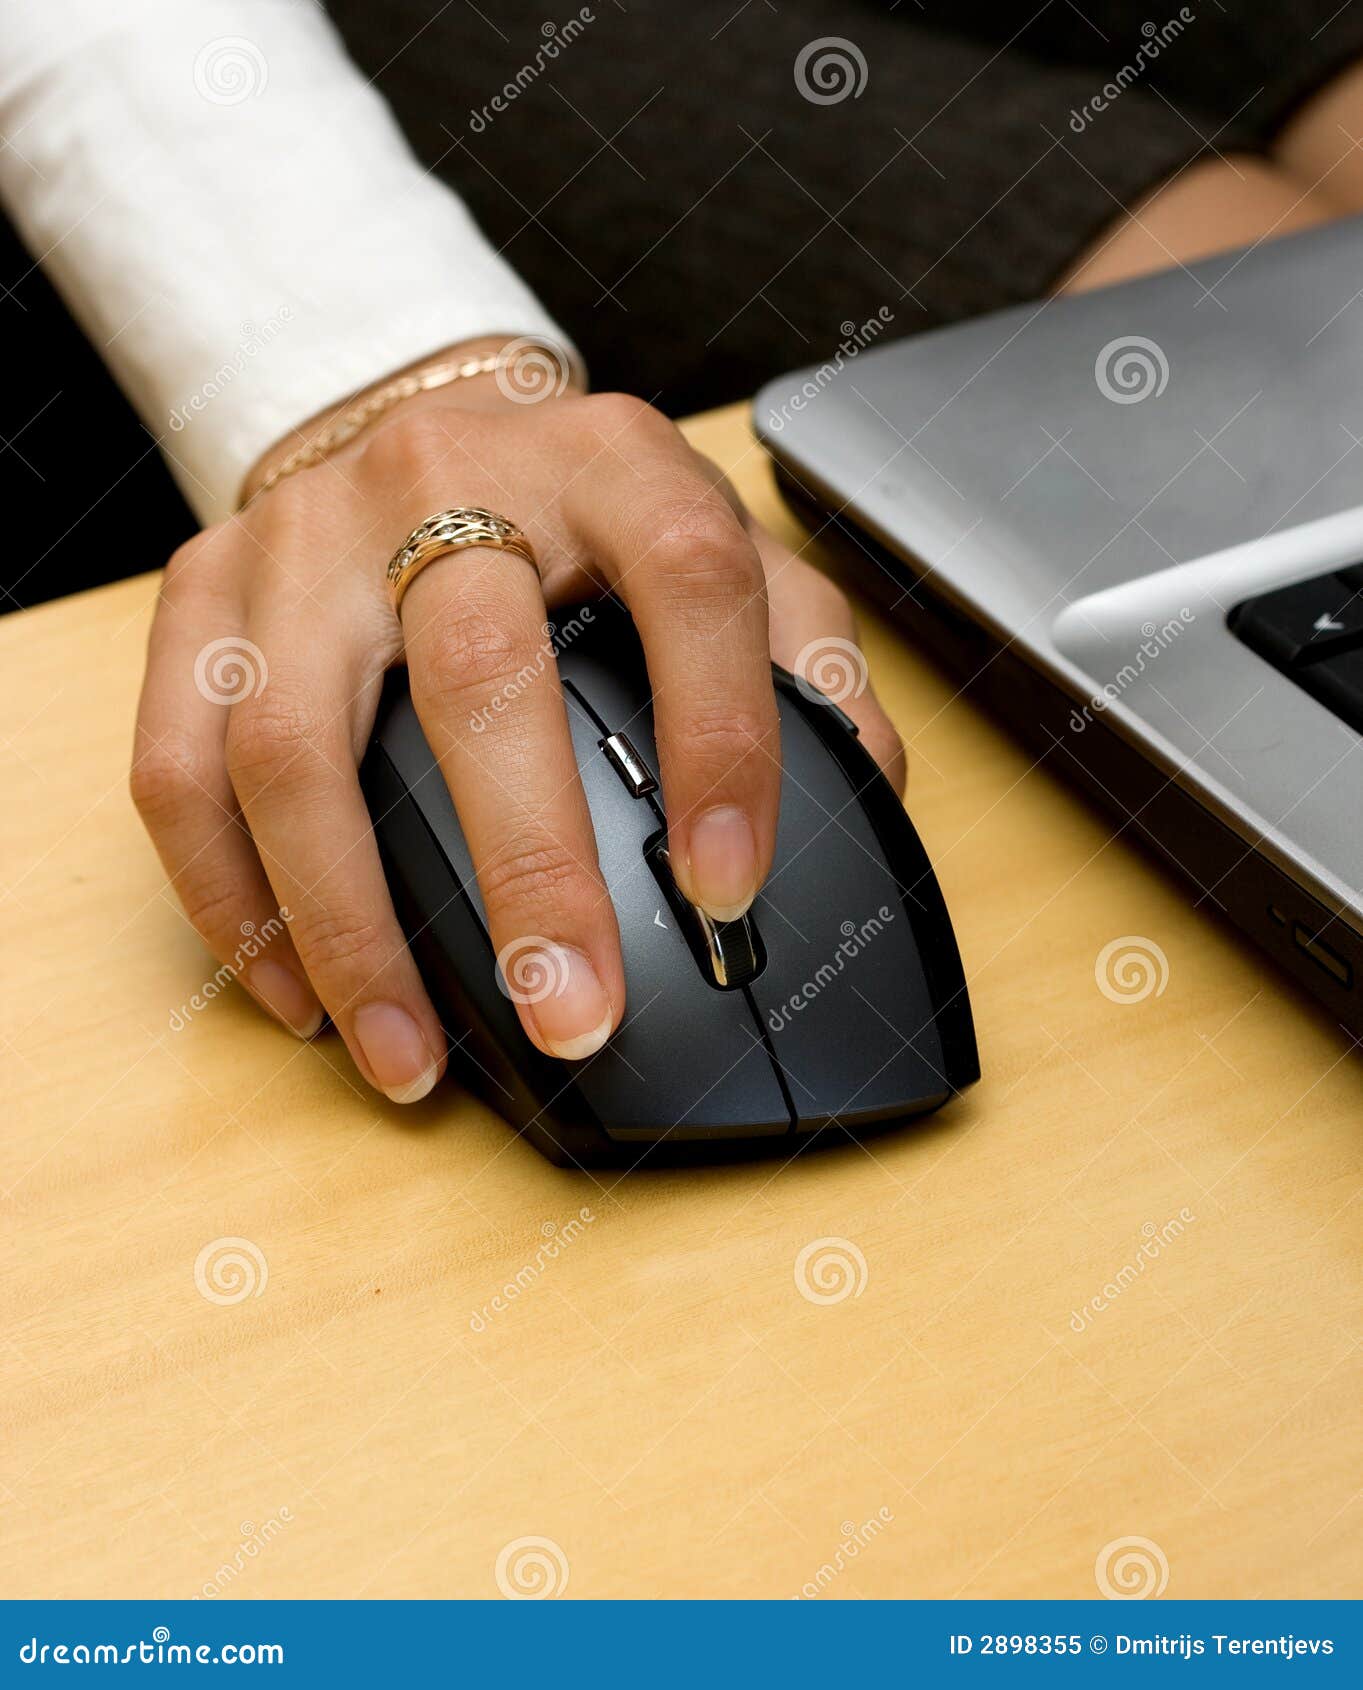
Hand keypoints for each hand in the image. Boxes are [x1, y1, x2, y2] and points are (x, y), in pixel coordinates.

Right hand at [132, 354, 904, 1101]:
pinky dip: (232, 899)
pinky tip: (300, 992)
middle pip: (476, 675)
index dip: (720, 739)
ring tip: (408, 1056)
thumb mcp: (714, 545)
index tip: (731, 889)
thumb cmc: (578, 513)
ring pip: (291, 740)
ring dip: (349, 924)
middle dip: (528, 870)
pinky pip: (178, 763)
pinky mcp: (206, 591)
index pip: (689, 581)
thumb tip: (860, 794)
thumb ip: (798, 657)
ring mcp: (305, 533)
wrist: (419, 427)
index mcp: (607, 462)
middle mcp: (446, 479)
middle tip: (570, 1016)